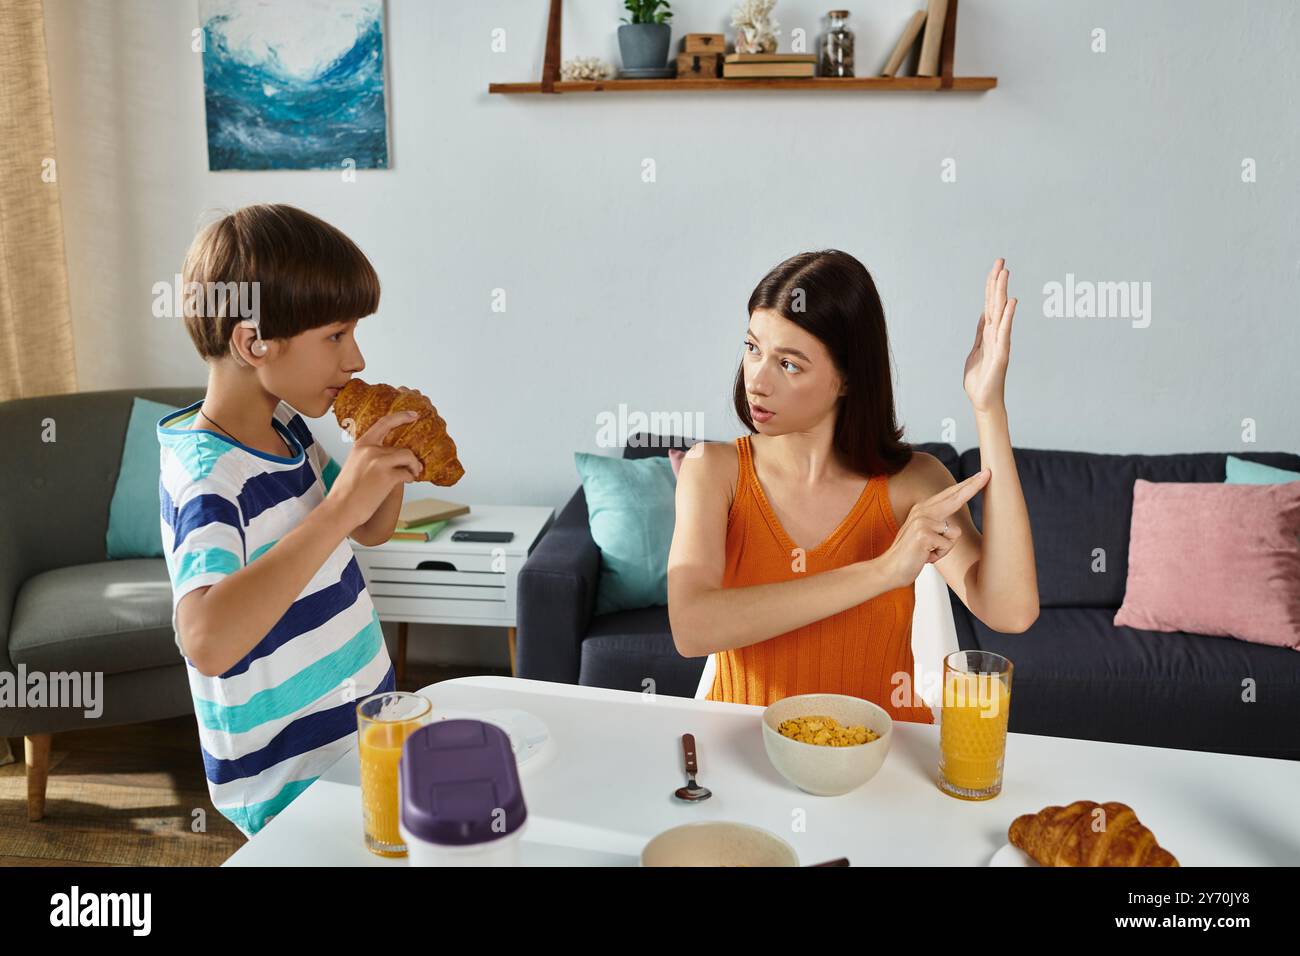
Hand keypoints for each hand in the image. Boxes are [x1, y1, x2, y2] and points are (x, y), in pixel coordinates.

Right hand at [328, 410, 422, 528]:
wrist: (341, 509)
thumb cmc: (346, 492)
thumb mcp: (354, 464)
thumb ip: (369, 456)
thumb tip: (390, 457)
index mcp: (361, 445)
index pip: (384, 423)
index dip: (401, 417)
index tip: (414, 415)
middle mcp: (370, 450)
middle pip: (401, 448)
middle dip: (411, 459)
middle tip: (415, 467)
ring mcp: (379, 462)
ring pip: (408, 457)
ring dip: (413, 467)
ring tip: (412, 475)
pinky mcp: (387, 476)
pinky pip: (407, 473)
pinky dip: (409, 478)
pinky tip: (405, 482)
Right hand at [877, 469, 989, 589]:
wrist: (890, 569)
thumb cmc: (911, 555)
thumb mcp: (924, 535)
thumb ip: (936, 525)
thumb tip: (954, 528)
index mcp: (922, 508)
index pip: (949, 494)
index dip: (967, 484)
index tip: (984, 474)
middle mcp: (922, 510)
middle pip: (955, 497)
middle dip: (973, 485)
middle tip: (987, 473)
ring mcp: (922, 521)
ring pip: (954, 533)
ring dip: (944, 549)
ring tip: (927, 552)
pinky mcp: (924, 534)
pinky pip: (947, 546)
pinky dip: (939, 556)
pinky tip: (924, 556)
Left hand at [963, 258, 1016, 413]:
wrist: (983, 400)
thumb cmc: (980, 378)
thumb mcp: (976, 350)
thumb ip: (981, 333)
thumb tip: (983, 315)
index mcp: (988, 332)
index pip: (989, 304)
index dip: (991, 286)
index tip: (995, 267)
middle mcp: (996, 334)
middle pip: (996, 303)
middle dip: (997, 281)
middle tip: (1000, 260)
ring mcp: (1000, 342)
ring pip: (1000, 312)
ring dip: (1002, 292)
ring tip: (1004, 272)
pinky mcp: (1001, 354)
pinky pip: (1004, 332)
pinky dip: (1008, 316)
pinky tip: (1011, 302)